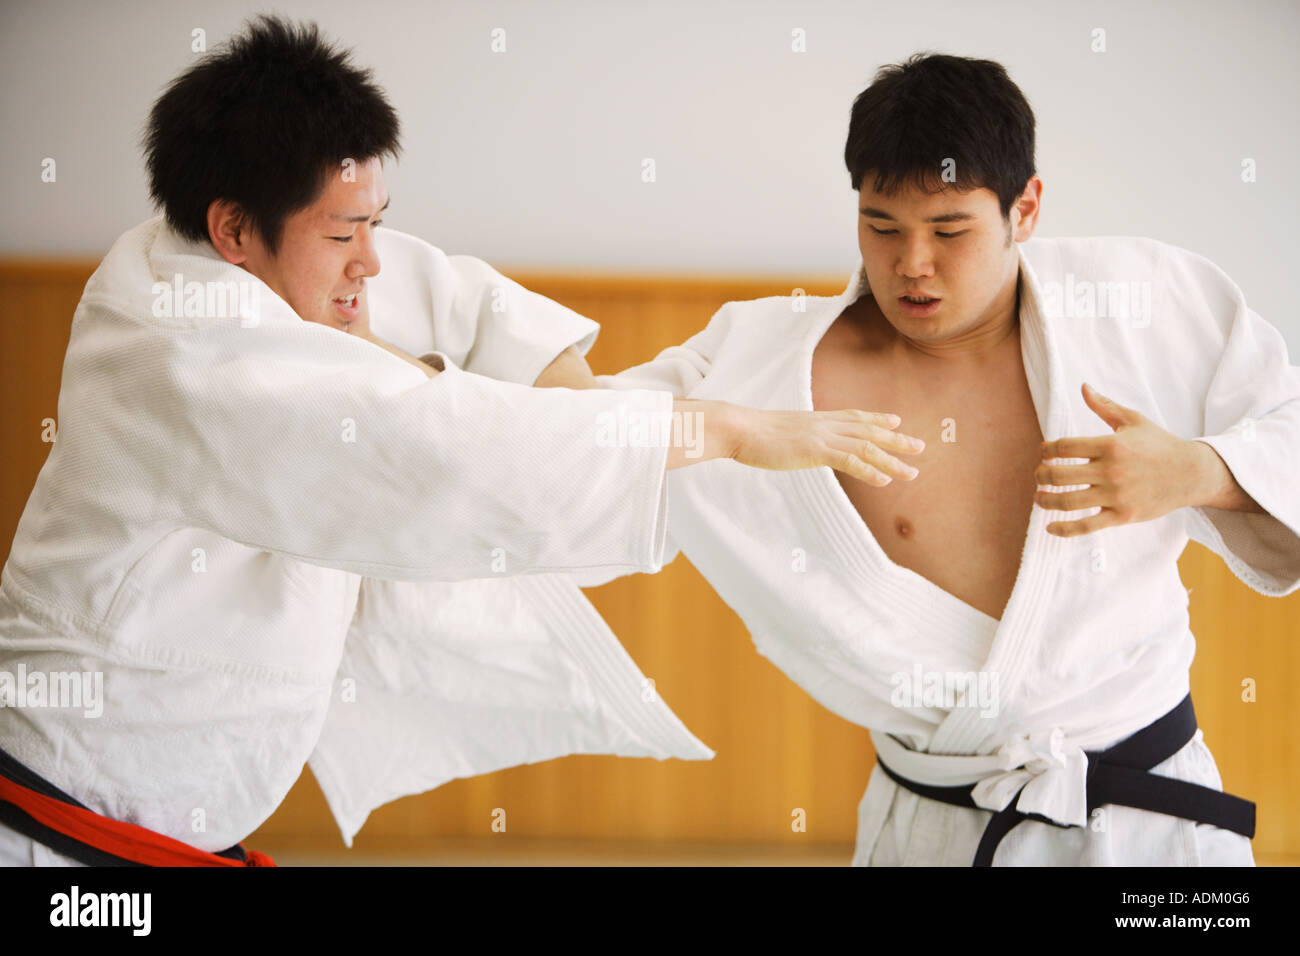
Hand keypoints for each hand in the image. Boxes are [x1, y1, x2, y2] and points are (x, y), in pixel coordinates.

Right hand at [728, 406, 923, 483]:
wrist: (738, 428)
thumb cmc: (749, 433)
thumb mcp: (778, 433)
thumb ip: (793, 437)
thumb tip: (794, 444)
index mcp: (816, 419)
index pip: (853, 416)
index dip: (876, 419)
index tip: (896, 422)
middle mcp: (824, 424)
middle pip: (868, 431)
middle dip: (896, 440)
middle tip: (920, 446)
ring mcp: (821, 436)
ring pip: (866, 447)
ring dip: (892, 460)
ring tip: (912, 471)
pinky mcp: (815, 451)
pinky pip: (849, 461)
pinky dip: (870, 471)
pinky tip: (885, 480)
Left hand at [1035, 383, 1205, 535]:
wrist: (1192, 473)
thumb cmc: (1160, 445)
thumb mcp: (1134, 420)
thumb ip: (1105, 406)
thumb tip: (1083, 388)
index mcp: (1111, 445)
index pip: (1064, 447)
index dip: (1046, 450)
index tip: (1043, 453)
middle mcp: (1111, 471)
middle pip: (1060, 475)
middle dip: (1041, 475)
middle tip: (1038, 475)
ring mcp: (1116, 495)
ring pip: (1068, 502)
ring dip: (1046, 501)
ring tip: (1039, 497)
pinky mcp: (1123, 515)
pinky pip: (1087, 526)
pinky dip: (1065, 529)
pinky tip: (1050, 527)